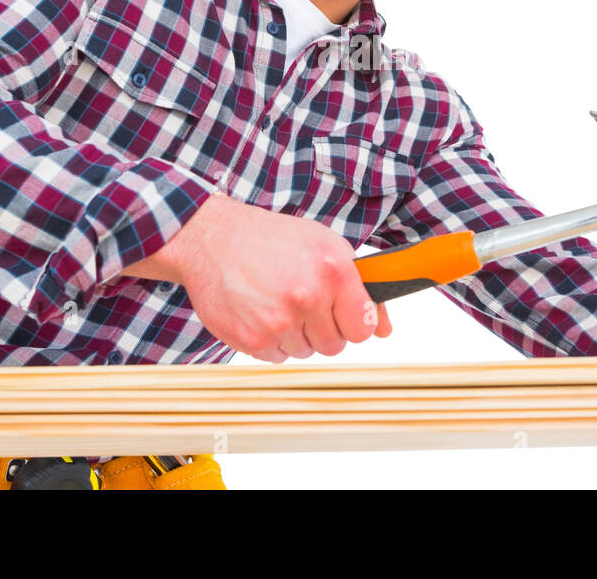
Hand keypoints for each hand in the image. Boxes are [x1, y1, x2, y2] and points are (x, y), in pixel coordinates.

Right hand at [123, 193, 391, 361]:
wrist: (213, 239)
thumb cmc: (272, 240)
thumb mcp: (325, 247)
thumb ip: (361, 289)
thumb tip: (384, 329)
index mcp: (334, 271)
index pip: (363, 328)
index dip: (354, 322)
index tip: (343, 314)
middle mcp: (308, 297)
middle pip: (335, 345)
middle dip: (323, 327)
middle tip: (303, 301)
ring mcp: (279, 321)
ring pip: (306, 352)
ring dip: (296, 334)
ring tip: (277, 300)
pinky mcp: (253, 340)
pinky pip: (279, 357)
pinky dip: (272, 340)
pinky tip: (260, 310)